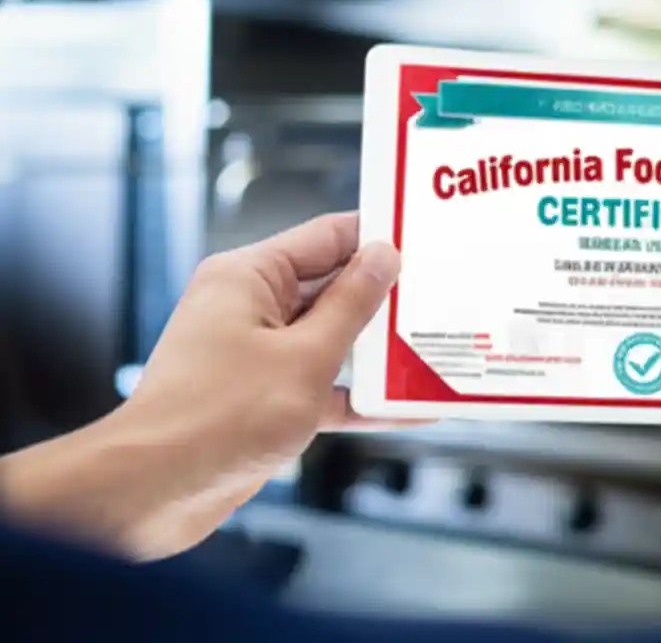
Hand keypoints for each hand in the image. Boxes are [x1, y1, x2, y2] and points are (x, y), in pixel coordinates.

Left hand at [0, 213, 413, 559]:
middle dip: (383, 299)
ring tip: (429, 351)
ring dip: (375, 352)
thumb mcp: (306, 356)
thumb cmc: (214, 420)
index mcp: (249, 277)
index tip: (423, 241)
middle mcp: (247, 307)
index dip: (376, 237)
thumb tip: (382, 259)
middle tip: (436, 301)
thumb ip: (351, 306)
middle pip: (330, 287)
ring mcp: (253, 354)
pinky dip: (356, 396)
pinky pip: (320, 384)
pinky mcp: (260, 397)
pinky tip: (402, 408)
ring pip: (329, 339)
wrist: (156, 491)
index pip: (326, 237)